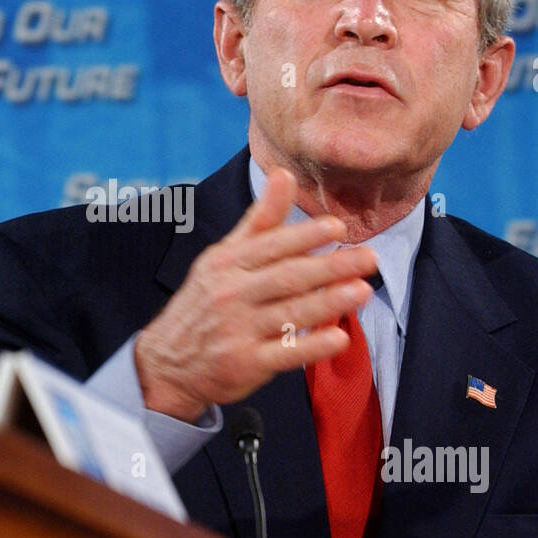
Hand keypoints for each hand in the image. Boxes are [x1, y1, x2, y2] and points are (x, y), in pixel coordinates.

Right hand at [134, 169, 378, 421]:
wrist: (168, 362)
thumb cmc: (205, 303)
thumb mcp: (224, 257)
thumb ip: (260, 219)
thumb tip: (284, 173)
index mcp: (227, 264)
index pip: (271, 245)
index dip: (304, 235)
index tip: (337, 227)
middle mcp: (231, 294)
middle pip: (287, 277)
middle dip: (330, 266)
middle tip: (368, 258)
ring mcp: (238, 330)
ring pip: (290, 313)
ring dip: (329, 302)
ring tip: (362, 291)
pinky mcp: (245, 364)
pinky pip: (284, 354)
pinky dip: (312, 346)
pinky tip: (339, 338)